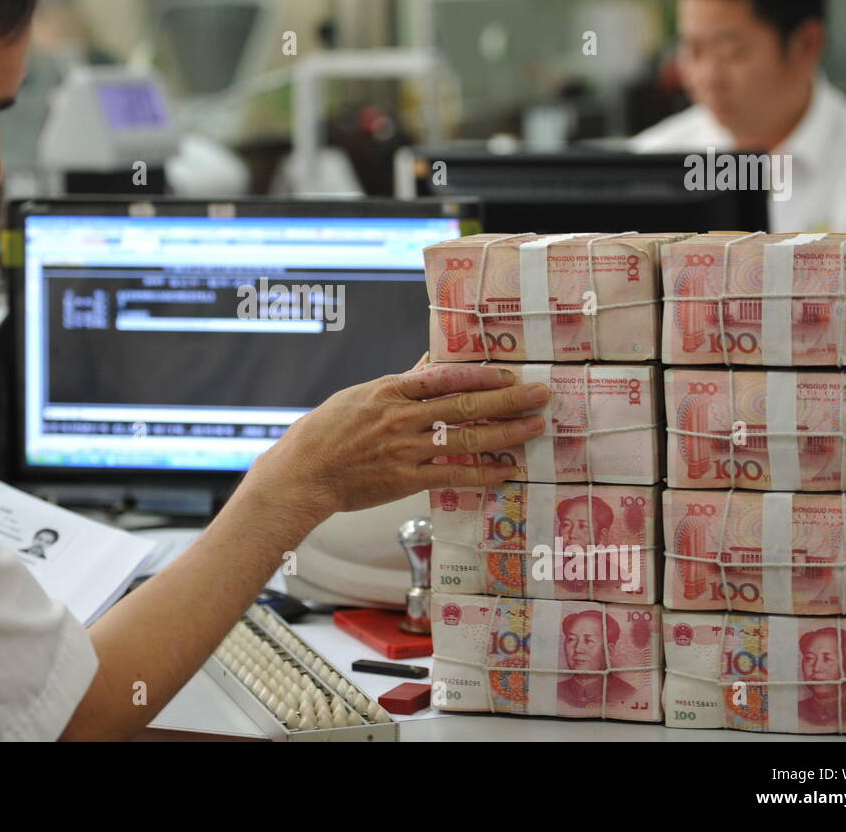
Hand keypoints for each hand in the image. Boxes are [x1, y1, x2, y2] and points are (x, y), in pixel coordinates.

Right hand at [241, 362, 549, 528]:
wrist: (304, 473)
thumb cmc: (326, 431)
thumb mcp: (360, 396)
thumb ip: (400, 385)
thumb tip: (430, 366)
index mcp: (390, 390)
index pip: (445, 377)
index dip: (482, 375)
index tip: (510, 374)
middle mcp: (402, 417)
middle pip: (465, 406)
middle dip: (509, 400)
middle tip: (541, 394)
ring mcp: (405, 449)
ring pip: (466, 438)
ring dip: (506, 433)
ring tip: (535, 428)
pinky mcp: (406, 480)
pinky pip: (453, 475)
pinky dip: (483, 472)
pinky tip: (507, 470)